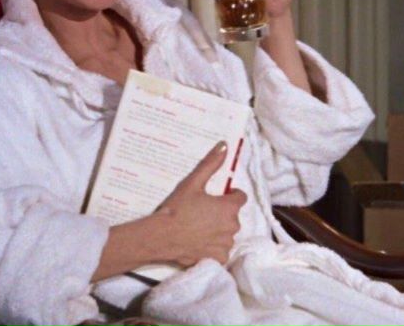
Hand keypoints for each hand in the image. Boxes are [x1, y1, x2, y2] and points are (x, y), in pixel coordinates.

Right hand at [154, 141, 246, 266]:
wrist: (162, 236)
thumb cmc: (178, 208)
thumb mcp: (193, 182)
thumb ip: (211, 164)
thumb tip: (224, 145)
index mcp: (229, 207)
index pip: (241, 197)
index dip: (230, 195)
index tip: (218, 195)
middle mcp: (232, 226)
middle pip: (233, 216)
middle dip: (223, 212)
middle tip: (203, 210)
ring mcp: (225, 244)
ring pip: (228, 233)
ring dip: (219, 230)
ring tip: (200, 226)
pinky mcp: (218, 258)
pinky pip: (222, 251)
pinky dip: (214, 247)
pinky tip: (201, 241)